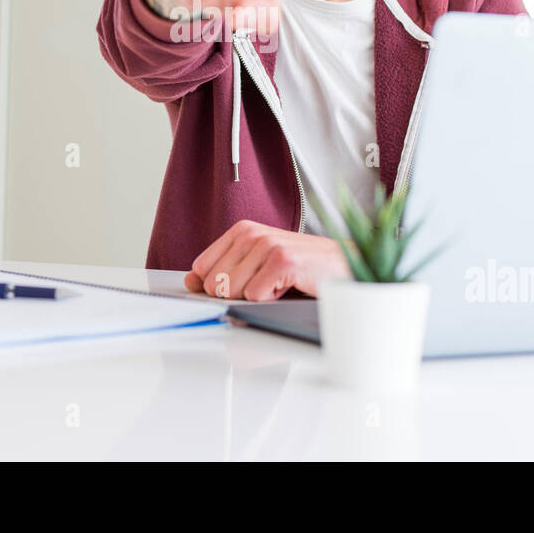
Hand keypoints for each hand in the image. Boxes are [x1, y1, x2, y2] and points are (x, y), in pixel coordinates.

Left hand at [184, 220, 350, 299]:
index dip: (217, 286)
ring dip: (258, 298)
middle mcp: (252, 233)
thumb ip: (221, 271)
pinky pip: (255, 296)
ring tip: (281, 285)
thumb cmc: (303, 270)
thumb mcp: (257, 268)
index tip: (245, 283)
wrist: (344, 269)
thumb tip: (190, 281)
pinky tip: (290, 286)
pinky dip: (272, 300)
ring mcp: (267, 245)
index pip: (201, 269)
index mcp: (242, 231)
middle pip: (215, 284)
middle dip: (239, 295)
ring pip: (233, 291)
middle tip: (268, 285)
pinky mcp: (282, 261)